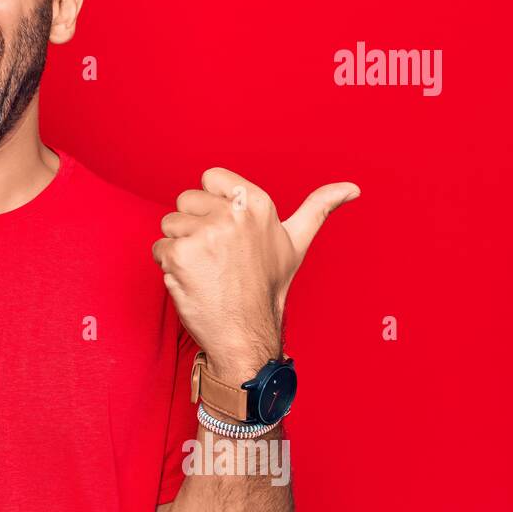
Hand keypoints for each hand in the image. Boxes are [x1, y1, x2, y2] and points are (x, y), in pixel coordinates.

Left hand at [152, 168, 359, 382]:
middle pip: (185, 200)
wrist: (247, 333)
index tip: (226, 230)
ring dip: (180, 247)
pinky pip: (159, 248)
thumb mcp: (296, 243)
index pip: (210, 178)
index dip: (211, 203)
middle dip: (194, 226)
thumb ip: (319, 209)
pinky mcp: (180, 254)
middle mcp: (233, 214)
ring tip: (206, 270)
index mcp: (259, 203)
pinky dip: (169, 266)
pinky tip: (193, 282)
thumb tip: (352, 188)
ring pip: (170, 225)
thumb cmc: (267, 287)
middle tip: (217, 256)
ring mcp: (205, 234)